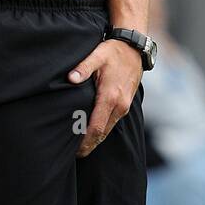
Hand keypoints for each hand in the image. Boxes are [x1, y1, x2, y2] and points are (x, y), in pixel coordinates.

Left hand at [68, 38, 141, 157]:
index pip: (96, 127)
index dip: (85, 141)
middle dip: (89, 145)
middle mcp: (119, 105)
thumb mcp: (97, 56)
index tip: (74, 150)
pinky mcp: (125, 105)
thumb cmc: (113, 52)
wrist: (134, 49)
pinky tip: (92, 133)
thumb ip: (83, 68)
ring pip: (108, 130)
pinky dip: (102, 130)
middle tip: (74, 155)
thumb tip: (71, 78)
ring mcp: (124, 106)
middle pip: (102, 134)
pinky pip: (112, 122)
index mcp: (110, 97)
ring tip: (81, 148)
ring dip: (95, 140)